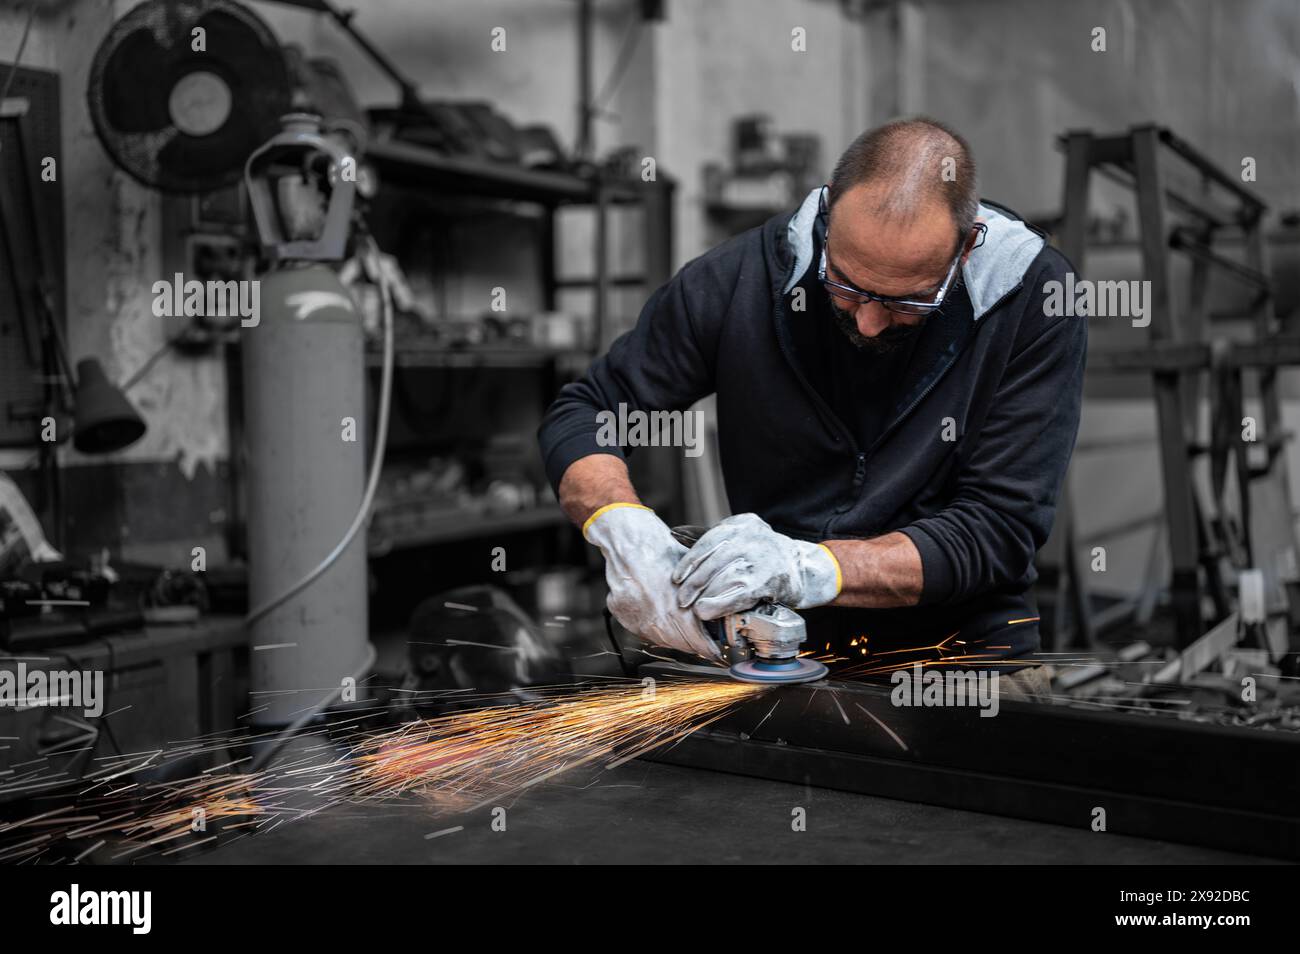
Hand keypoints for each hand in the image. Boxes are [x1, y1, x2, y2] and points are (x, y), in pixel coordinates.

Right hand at [584, 504, 721, 660]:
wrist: (630, 541)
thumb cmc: (662, 552)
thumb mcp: (691, 572)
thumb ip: (704, 596)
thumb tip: (719, 615)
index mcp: (675, 608)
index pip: (696, 640)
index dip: (708, 649)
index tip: (716, 654)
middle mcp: (655, 618)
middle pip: (679, 644)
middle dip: (694, 647)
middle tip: (705, 647)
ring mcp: (636, 618)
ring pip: (661, 640)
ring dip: (676, 640)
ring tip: (687, 636)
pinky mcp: (623, 615)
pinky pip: (643, 631)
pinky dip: (656, 630)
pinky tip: (664, 623)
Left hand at [672, 513, 840, 619]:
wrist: (808, 569)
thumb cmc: (769, 558)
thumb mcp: (747, 539)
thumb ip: (723, 542)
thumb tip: (680, 541)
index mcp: (744, 524)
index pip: (710, 540)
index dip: (690, 561)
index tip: (677, 577)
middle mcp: (753, 537)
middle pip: (714, 560)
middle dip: (694, 582)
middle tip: (682, 598)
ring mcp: (763, 558)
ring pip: (724, 577)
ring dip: (704, 595)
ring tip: (693, 606)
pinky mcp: (769, 580)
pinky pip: (738, 593)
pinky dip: (719, 604)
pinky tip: (707, 611)